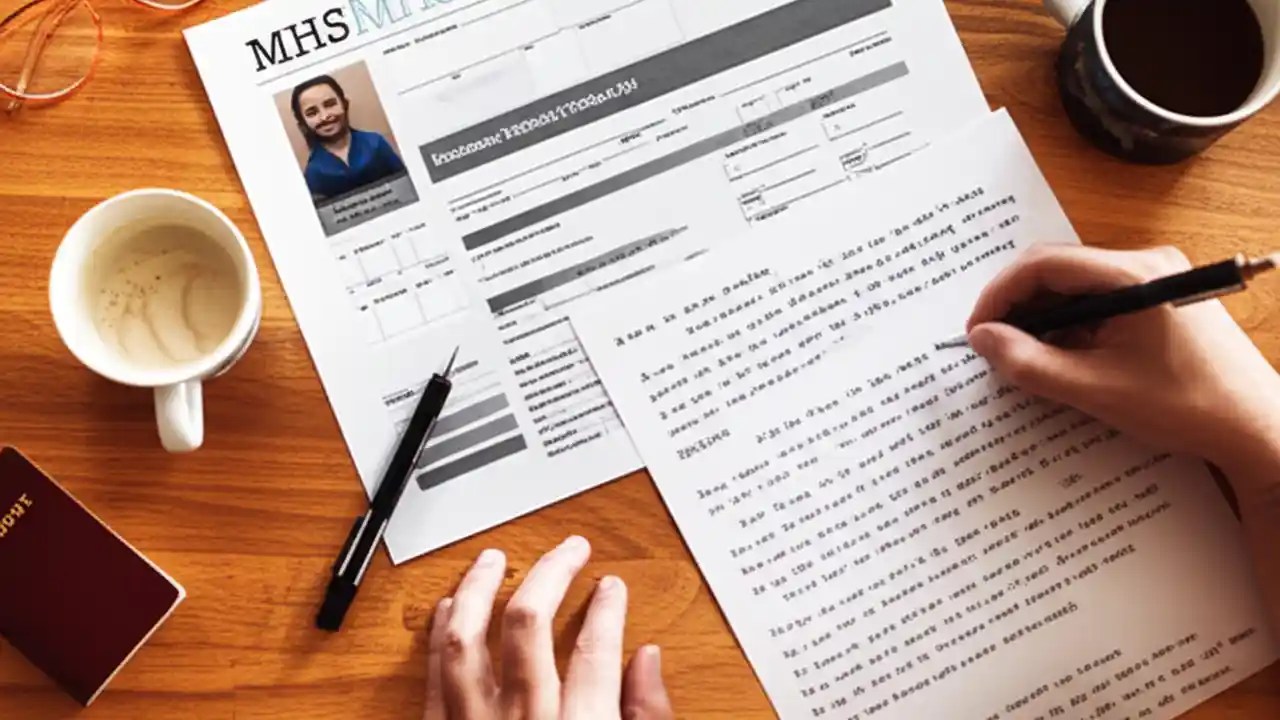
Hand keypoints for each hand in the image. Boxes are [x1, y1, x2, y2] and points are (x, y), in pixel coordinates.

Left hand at [423, 536, 674, 719]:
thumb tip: (648, 662)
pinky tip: (449, 609)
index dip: (606, 609)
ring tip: (493, 560)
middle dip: (549, 575)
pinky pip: (433, 678)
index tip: (610, 586)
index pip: (594, 651)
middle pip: (527, 625)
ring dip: (479, 592)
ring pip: (466, 642)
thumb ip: (648, 717)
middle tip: (568, 550)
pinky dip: (441, 637)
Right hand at [966, 244, 1279, 491]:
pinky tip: (1062, 359)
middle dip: (1018, 307)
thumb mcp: (1094, 389)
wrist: (1256, 427)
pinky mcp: (1161, 299)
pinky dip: (1072, 326)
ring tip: (1025, 359)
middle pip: (1058, 271)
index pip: (1044, 264)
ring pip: (1076, 288)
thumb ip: (1029, 362)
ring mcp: (1156, 279)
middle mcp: (1146, 264)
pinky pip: (1100, 301)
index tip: (977, 331)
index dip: (999, 295)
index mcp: (1133, 275)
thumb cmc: (1187, 407)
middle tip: (992, 346)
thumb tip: (983, 339)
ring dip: (1044, 319)